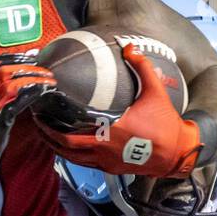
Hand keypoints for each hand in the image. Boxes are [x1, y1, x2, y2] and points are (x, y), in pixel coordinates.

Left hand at [34, 43, 201, 177]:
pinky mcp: (110, 169)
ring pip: (72, 158)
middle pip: (64, 147)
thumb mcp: (155, 92)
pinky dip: (71, 155)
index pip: (69, 133)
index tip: (41, 114)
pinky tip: (67, 145)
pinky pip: (84, 164)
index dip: (51, 127)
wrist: (178, 153)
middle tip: (38, 123)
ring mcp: (105, 162)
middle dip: (47, 136)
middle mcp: (103, 150)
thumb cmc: (166, 123)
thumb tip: (129, 46)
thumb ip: (142, 67)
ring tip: (47, 134)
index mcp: (110, 131)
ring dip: (57, 147)